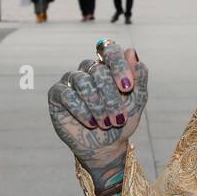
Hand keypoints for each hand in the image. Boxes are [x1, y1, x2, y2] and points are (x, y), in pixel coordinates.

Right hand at [47, 40, 147, 178]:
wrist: (106, 146)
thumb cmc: (122, 120)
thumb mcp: (137, 100)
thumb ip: (139, 76)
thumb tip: (131, 52)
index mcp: (108, 66)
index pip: (110, 50)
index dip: (118, 65)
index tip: (127, 87)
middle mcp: (89, 69)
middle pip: (99, 71)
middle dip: (112, 97)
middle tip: (119, 118)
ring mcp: (72, 80)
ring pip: (83, 82)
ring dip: (98, 105)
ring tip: (107, 123)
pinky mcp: (58, 94)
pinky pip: (68, 95)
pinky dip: (82, 111)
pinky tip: (92, 123)